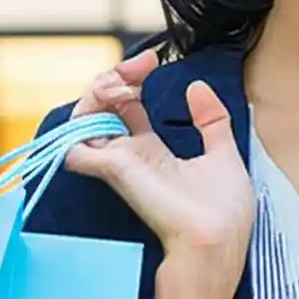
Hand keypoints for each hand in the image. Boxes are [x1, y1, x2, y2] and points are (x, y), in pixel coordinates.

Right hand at [64, 50, 254, 288]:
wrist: (220, 237)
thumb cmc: (222, 209)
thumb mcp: (222, 151)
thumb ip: (211, 119)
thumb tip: (197, 87)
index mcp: (152, 150)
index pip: (125, 105)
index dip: (132, 78)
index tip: (153, 61)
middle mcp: (129, 154)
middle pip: (101, 106)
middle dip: (114, 76)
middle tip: (141, 66)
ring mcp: (119, 162)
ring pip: (83, 118)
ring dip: (99, 91)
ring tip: (128, 82)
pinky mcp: (114, 169)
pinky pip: (76, 146)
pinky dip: (84, 121)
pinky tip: (118, 100)